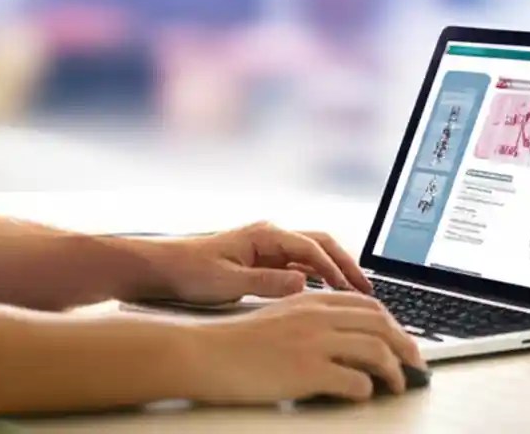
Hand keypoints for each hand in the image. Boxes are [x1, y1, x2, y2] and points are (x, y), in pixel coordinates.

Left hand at [145, 221, 371, 304]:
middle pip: (320, 244)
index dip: (336, 270)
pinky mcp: (262, 259)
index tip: (353, 291)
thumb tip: (303, 281)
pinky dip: (318, 275)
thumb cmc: (189, 272)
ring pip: (312, 253)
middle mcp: (269, 235)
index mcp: (264, 235)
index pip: (311, 248)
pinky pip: (299, 263)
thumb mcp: (227, 281)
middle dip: (346, 265)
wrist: (162, 268)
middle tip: (367, 291)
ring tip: (355, 294)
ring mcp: (267, 246)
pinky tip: (327, 294)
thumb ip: (267, 282)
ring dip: (335, 270)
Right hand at [185, 291, 425, 402]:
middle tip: (415, 365)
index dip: (393, 324)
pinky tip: (362, 395)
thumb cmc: (236, 342)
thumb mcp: (279, 317)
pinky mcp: (307, 371)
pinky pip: (355, 381)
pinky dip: (366, 391)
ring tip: (396, 386)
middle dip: (406, 346)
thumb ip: (312, 321)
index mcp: (311, 300)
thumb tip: (343, 340)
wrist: (206, 353)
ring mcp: (314, 342)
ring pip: (377, 351)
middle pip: (381, 324)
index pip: (368, 305)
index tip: (401, 341)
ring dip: (395, 372)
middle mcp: (317, 316)